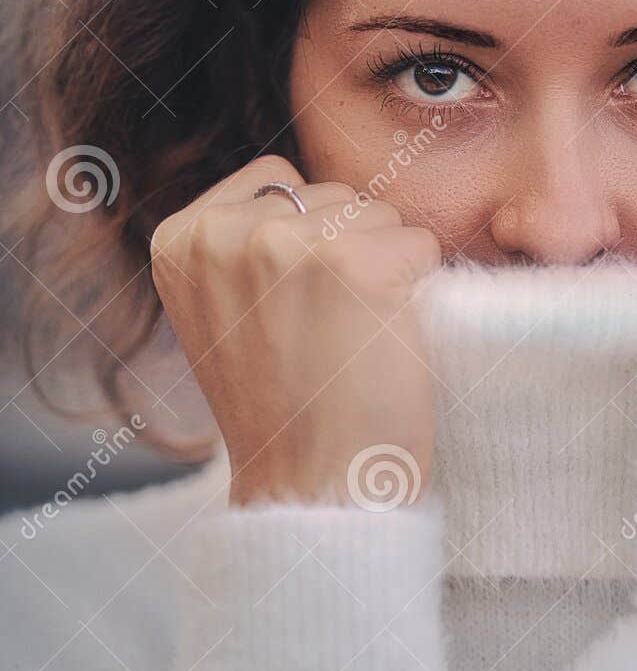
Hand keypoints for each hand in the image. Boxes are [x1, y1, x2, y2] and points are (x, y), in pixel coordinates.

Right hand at [150, 156, 440, 506]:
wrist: (312, 489)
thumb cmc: (283, 410)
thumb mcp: (223, 315)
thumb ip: (240, 249)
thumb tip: (302, 194)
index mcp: (180, 239)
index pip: (276, 181)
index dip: (307, 237)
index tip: (294, 306)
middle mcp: (226, 232)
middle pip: (334, 193)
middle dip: (348, 249)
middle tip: (326, 333)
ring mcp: (289, 245)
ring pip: (382, 215)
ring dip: (386, 269)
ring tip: (351, 338)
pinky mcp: (357, 266)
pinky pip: (422, 245)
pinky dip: (420, 290)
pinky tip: (384, 341)